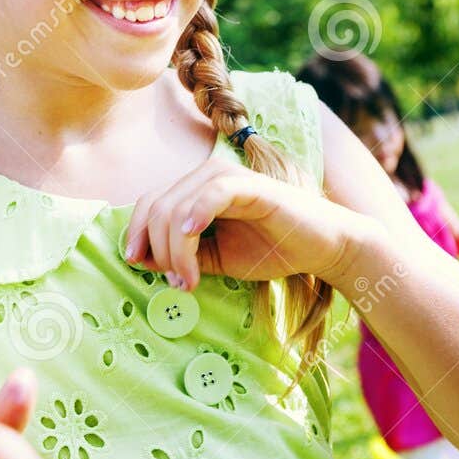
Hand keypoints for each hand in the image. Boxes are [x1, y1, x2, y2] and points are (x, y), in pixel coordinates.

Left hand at [123, 158, 369, 292]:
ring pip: (177, 206)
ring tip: (190, 279)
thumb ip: (181, 255)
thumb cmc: (271, 249)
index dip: (135, 232)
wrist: (322, 248)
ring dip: (176, 249)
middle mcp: (207, 176)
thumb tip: (141, 258)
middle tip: (177, 282)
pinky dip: (196, 214)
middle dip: (158, 249)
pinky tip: (193, 235)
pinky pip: (212, 193)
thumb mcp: (216, 258)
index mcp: (196, 190)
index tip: (137, 265)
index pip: (150, 203)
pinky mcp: (251, 185)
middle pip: (157, 207)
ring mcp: (229, 177)